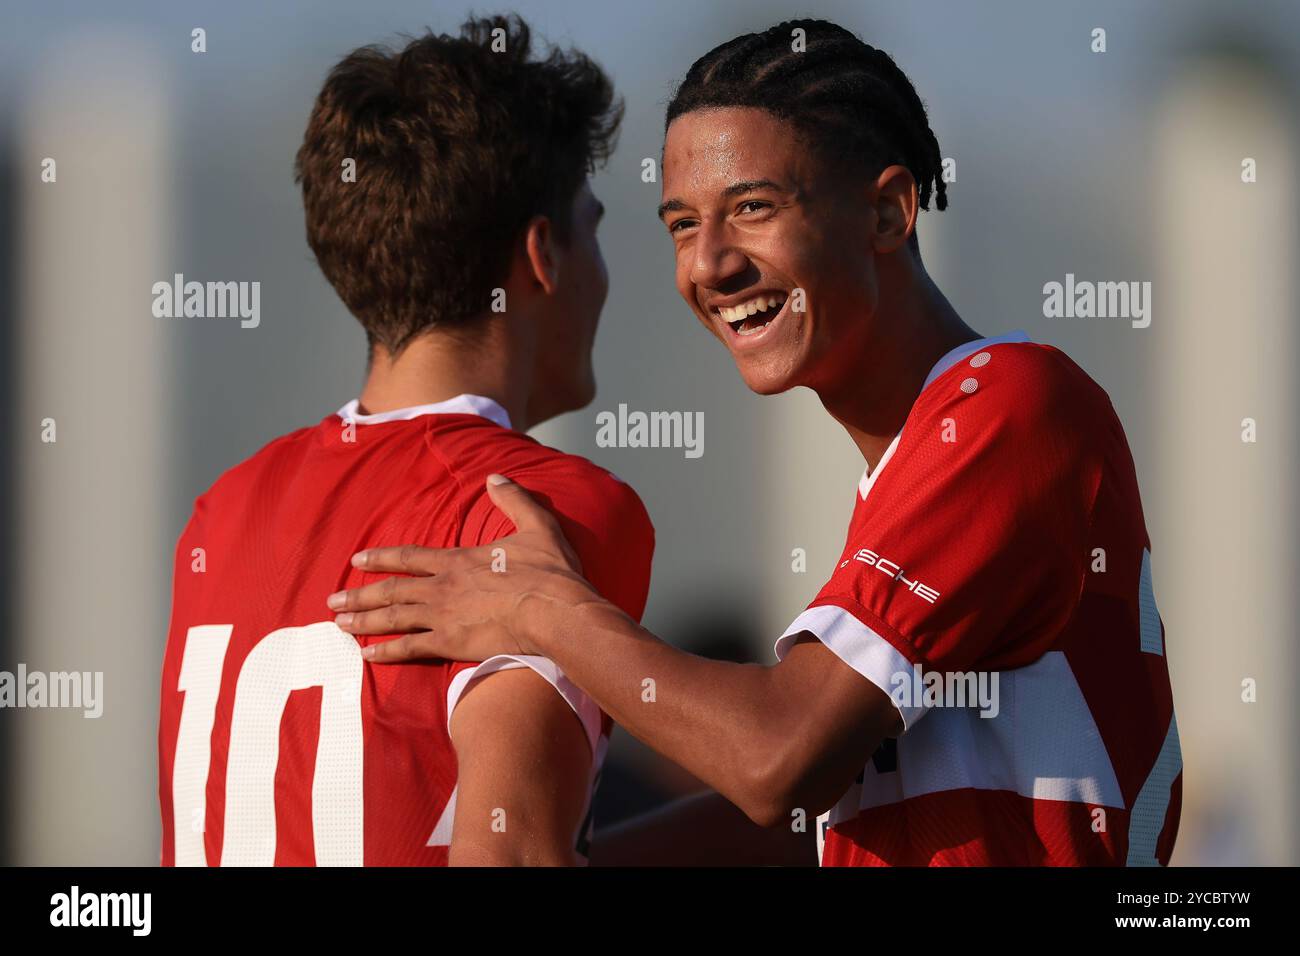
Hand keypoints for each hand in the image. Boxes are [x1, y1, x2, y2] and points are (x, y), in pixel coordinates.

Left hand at [326, 474, 602, 661]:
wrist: (555, 612)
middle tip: (332, 600)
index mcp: (458, 560)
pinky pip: (410, 649)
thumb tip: (496, 477)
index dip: (381, 557)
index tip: (357, 559)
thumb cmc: (549, 573)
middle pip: (391, 590)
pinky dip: (386, 652)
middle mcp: (442, 587)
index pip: (410, 556)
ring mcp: (443, 617)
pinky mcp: (451, 644)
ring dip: (364, 621)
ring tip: (339, 624)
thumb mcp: (538, 526)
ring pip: (393, 618)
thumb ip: (514, 500)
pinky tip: (368, 655)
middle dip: (359, 594)